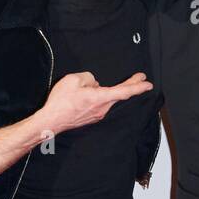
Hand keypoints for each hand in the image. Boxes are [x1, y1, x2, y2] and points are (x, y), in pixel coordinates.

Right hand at [35, 71, 152, 136]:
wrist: (51, 121)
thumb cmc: (61, 102)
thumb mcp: (73, 79)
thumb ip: (88, 78)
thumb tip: (94, 84)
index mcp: (100, 97)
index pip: (124, 91)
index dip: (137, 86)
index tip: (148, 84)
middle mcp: (102, 108)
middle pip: (120, 95)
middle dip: (130, 85)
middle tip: (139, 78)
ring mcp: (98, 115)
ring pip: (106, 99)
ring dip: (104, 91)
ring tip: (86, 88)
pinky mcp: (92, 118)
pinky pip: (99, 104)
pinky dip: (96, 98)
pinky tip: (84, 97)